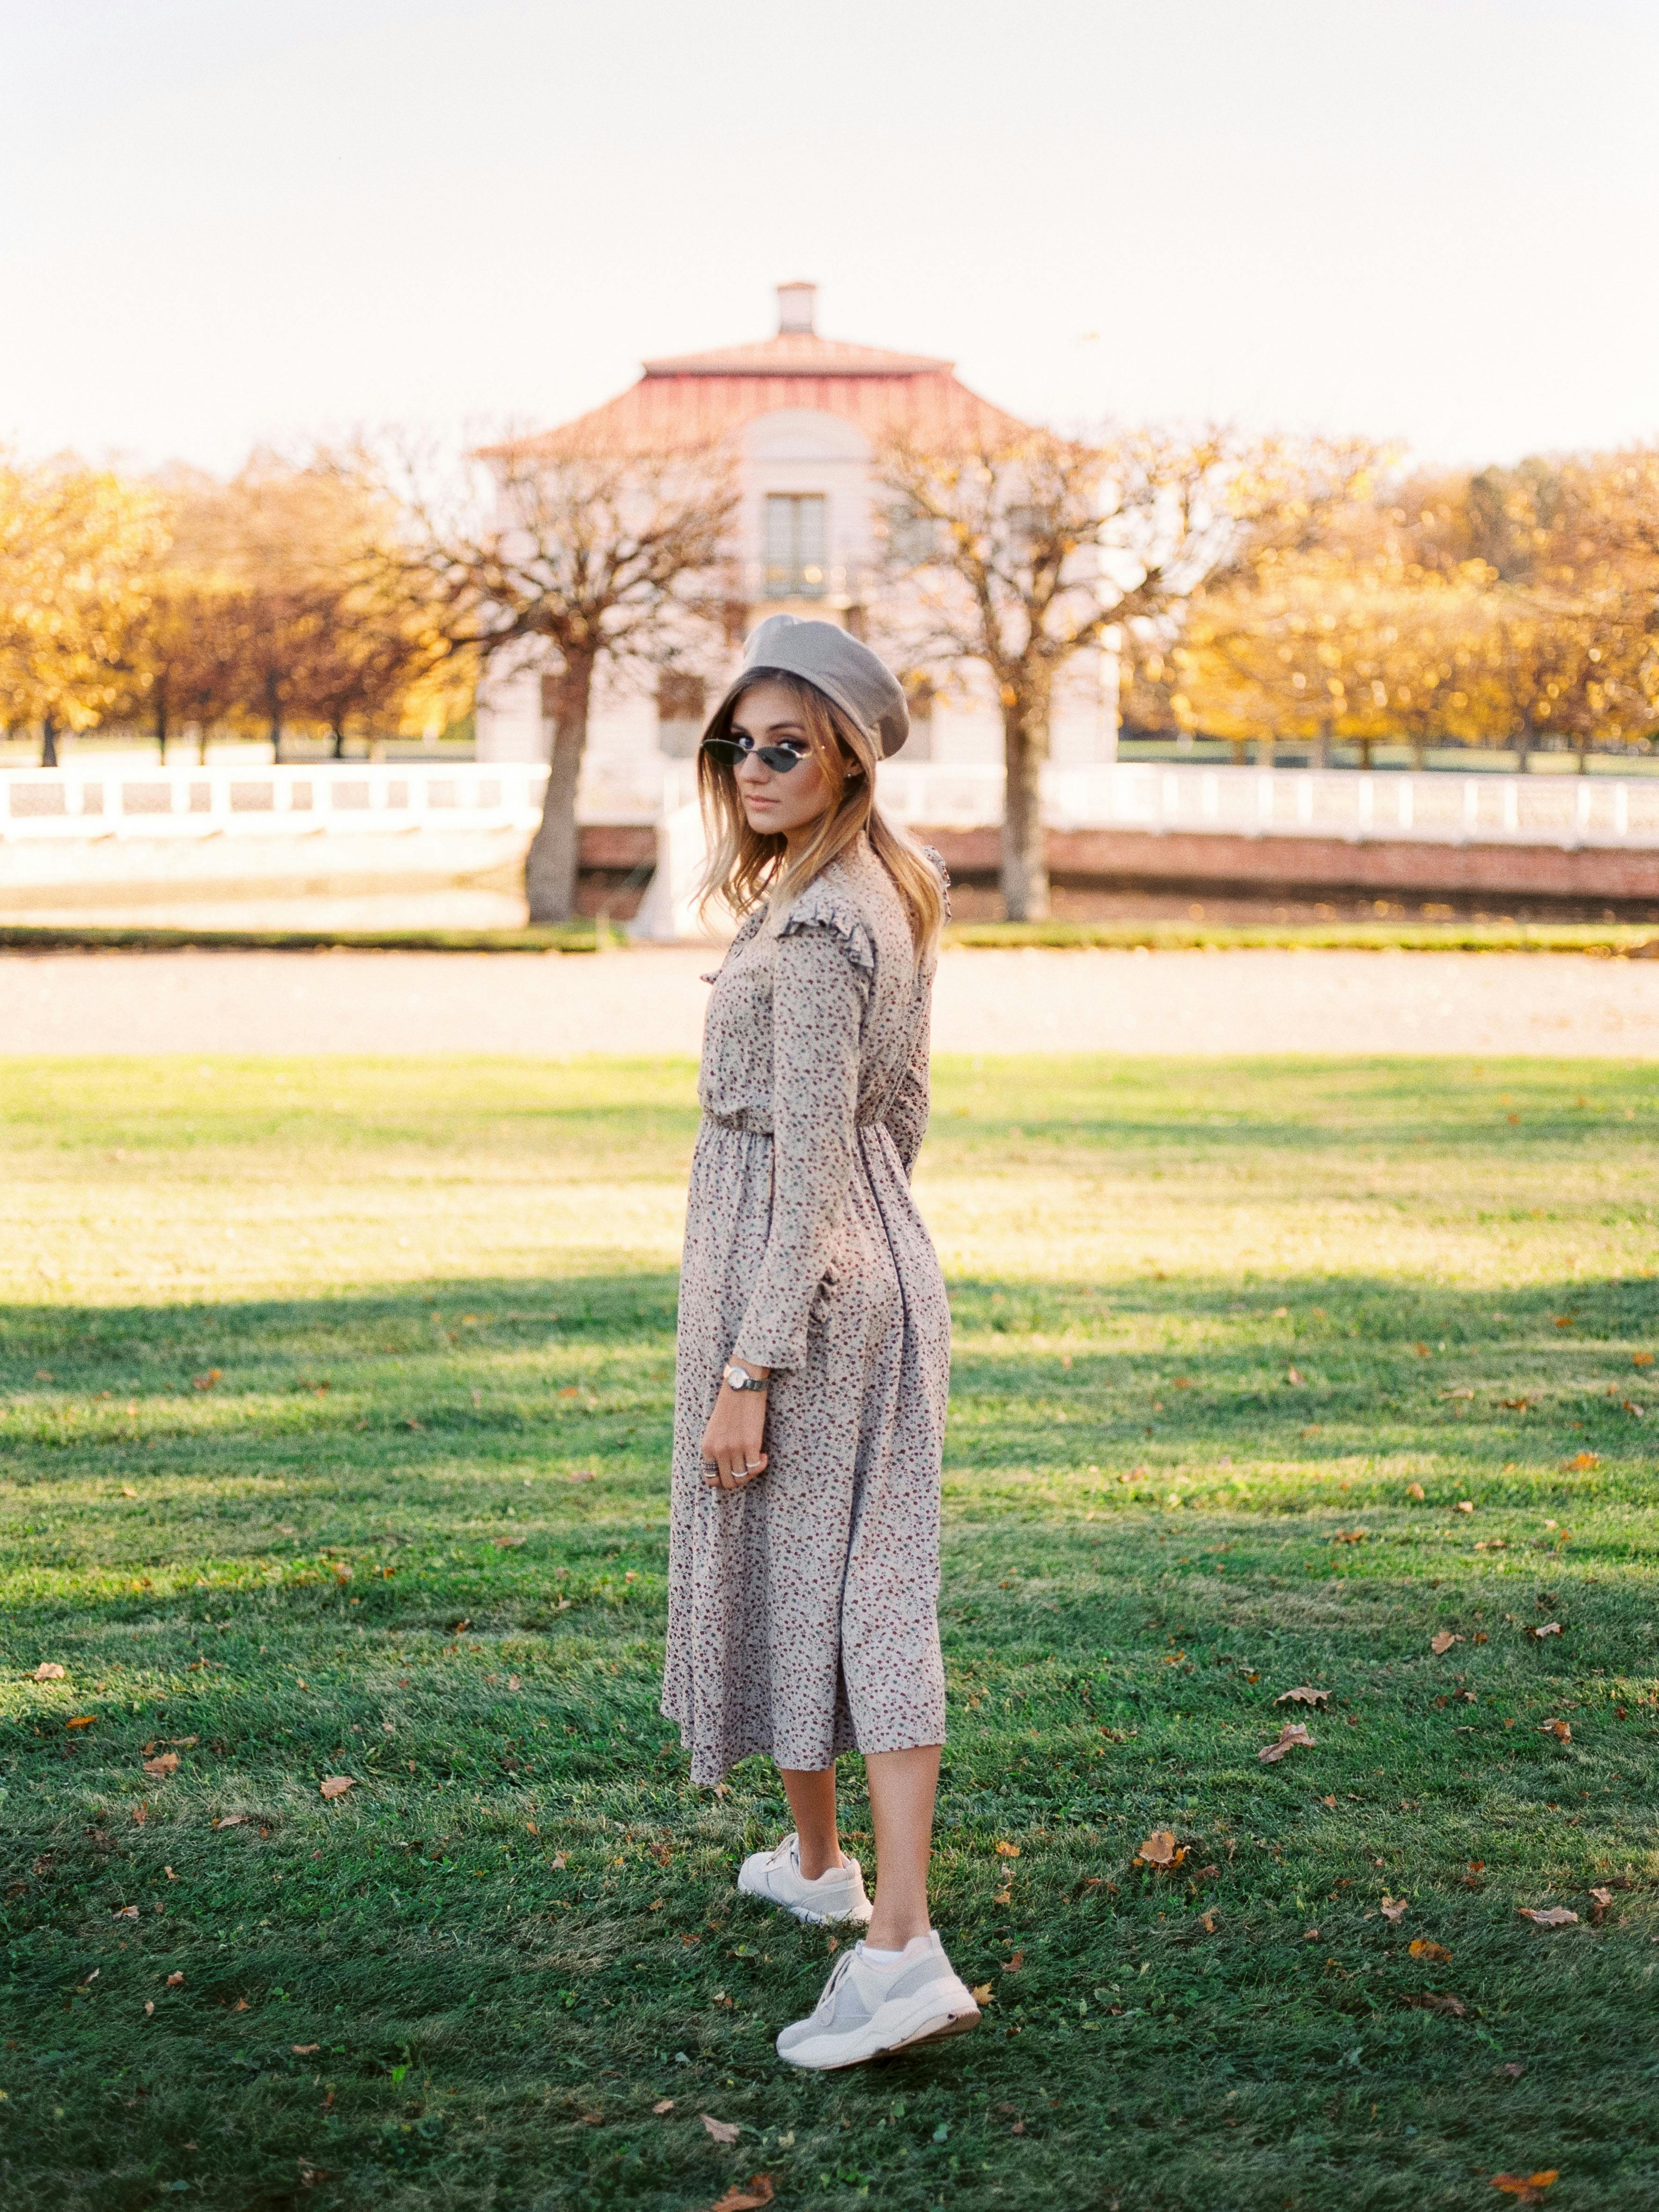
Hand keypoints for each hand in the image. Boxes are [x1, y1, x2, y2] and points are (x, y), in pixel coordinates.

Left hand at [700, 1363, 769, 1489]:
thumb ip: (715, 1448)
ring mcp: (734, 1449)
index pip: (711, 1479)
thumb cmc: (729, 1405)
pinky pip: (755, 1468)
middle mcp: (718, 1451)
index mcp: (707, 1447)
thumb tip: (725, 1467)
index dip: (723, 1481)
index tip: (733, 1472)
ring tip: (755, 1461)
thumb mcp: (713, 1429)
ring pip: (742, 1478)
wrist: (741, 1386)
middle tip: (746, 1468)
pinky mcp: (751, 1444)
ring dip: (751, 1473)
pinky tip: (763, 1455)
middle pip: (728, 1483)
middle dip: (739, 1480)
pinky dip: (761, 1466)